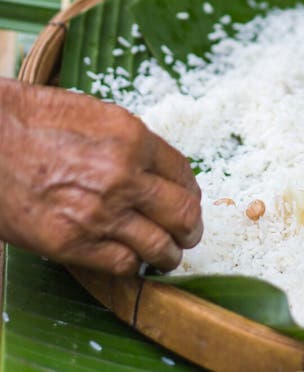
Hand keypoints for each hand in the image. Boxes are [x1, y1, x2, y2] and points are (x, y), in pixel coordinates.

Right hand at [0, 78, 202, 274]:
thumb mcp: (97, 115)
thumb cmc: (35, 120)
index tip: (188, 200)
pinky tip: (132, 261)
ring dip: (169, 254)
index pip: (183, 173)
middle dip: (190, 228)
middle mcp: (124, 177)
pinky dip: (133, 266)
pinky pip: (122, 264)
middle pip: (181, 213)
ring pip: (158, 246)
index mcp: (133, 139)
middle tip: (189, 234)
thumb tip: (153, 166)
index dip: (190, 192)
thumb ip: (130, 143)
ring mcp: (100, 213)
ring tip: (168, 256)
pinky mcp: (72, 243)